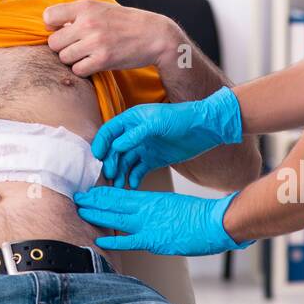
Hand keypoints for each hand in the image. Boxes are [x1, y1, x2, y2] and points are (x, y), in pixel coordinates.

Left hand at [43, 0, 180, 76]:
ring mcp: (95, 42)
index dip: (52, 26)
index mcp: (85, 6)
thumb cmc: (125, 22)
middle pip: (53, 42)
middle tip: (77, 46)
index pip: (48, 16)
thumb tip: (50, 25)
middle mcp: (88, 23)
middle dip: (63, 46)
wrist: (155, 35)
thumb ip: (77, 14)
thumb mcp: (101, 8)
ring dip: (73, 59)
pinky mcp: (103, 60)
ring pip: (64, 57)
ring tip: (87, 54)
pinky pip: (78, 70)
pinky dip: (83, 69)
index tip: (63, 30)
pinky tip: (94, 62)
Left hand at [74, 187, 253, 254]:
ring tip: (79, 210)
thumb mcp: (171, 205)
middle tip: (75, 197)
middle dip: (92, 201)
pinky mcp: (154, 240)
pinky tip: (98, 237)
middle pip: (113, 202)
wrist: (214, 221)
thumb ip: (155, 208)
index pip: (119, 193)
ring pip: (116, 217)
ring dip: (96, 214)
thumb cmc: (197, 215)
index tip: (87, 191)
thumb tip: (143, 210)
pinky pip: (129, 240)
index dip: (101, 192)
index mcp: (150, 199)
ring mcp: (148, 224)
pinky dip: (113, 239)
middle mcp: (146, 209)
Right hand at [92, 86, 242, 188]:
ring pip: (126, 162)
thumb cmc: (182, 118)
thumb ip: (136, 134)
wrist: (205, 128)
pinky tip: (132, 186)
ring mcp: (144, 147)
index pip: (110, 132)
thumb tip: (116, 146)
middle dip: (111, 163)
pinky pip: (139, 170)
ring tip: (118, 185)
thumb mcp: (158, 123)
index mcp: (132, 120)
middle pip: (115, 150)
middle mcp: (135, 134)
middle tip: (110, 176)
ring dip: (120, 173)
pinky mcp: (154, 159)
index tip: (97, 158)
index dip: (101, 144)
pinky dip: (134, 178)